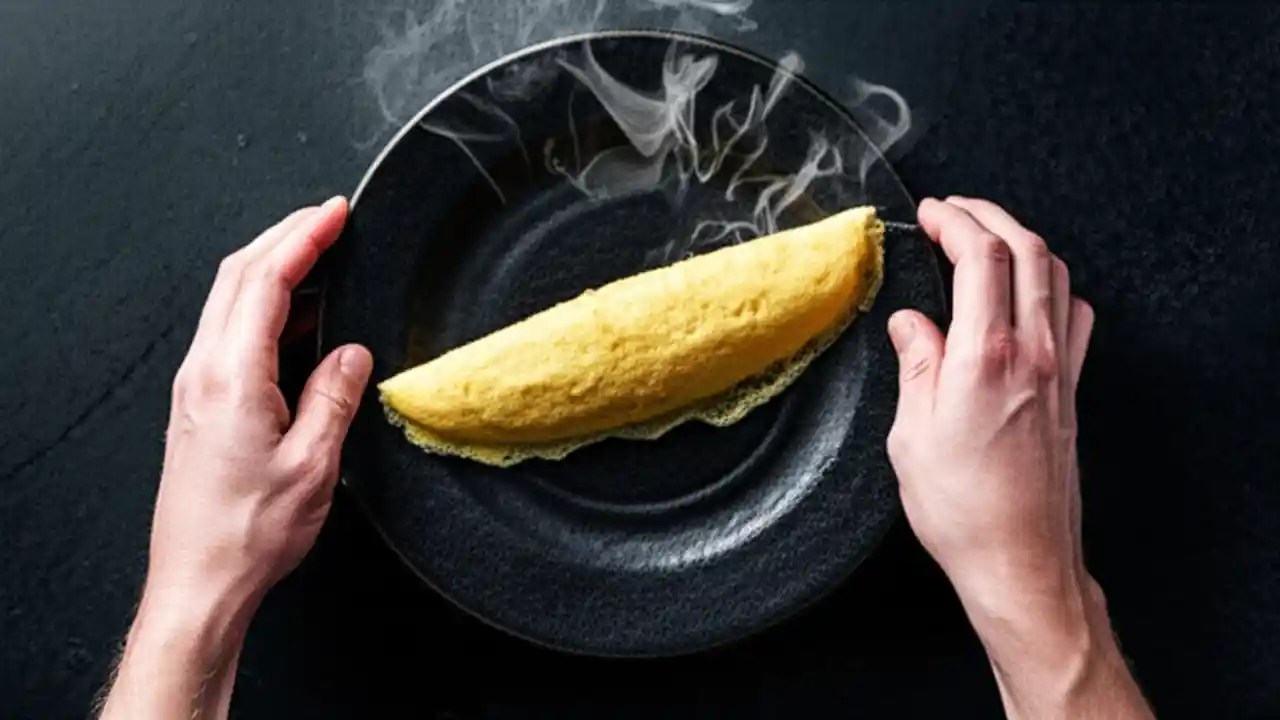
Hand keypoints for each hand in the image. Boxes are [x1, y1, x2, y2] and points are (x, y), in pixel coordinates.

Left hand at [99, 197, 371, 718]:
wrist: (198, 581)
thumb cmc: (249, 533)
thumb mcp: (314, 466)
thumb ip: (335, 398)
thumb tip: (352, 354)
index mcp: (230, 376)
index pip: (266, 281)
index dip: (303, 237)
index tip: (335, 212)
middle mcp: (203, 371)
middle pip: (237, 276)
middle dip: (284, 237)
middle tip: (329, 219)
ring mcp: (196, 386)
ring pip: (230, 301)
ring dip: (273, 269)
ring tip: (321, 259)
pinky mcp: (200, 404)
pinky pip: (231, 334)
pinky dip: (265, 307)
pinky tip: (299, 321)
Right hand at [886, 197, 1151, 718]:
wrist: (1020, 560)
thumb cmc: (962, 509)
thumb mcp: (912, 435)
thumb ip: (915, 366)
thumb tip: (909, 324)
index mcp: (985, 357)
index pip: (981, 258)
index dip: (955, 221)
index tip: (929, 212)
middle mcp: (1033, 354)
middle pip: (1027, 251)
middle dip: (989, 215)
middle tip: (954, 209)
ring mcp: (1060, 371)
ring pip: (1057, 276)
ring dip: (1023, 242)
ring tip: (988, 238)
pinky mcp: (1071, 393)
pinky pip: (1075, 317)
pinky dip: (1054, 287)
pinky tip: (1031, 297)